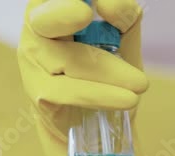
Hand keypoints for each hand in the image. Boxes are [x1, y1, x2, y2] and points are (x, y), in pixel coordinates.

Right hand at [18, 0, 147, 138]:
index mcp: (54, 9)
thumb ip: (124, 19)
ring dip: (110, 71)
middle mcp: (36, 31)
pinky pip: (70, 92)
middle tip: (85, 13)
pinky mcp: (40, 95)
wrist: (95, 124)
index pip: (52, 0)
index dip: (66, 2)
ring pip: (69, 60)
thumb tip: (111, 3)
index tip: (98, 2)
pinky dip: (102, 95)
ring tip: (140, 83)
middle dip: (62, 13)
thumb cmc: (107, 74)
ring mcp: (33, 64)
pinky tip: (129, 99)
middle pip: (45, 19)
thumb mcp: (123, 43)